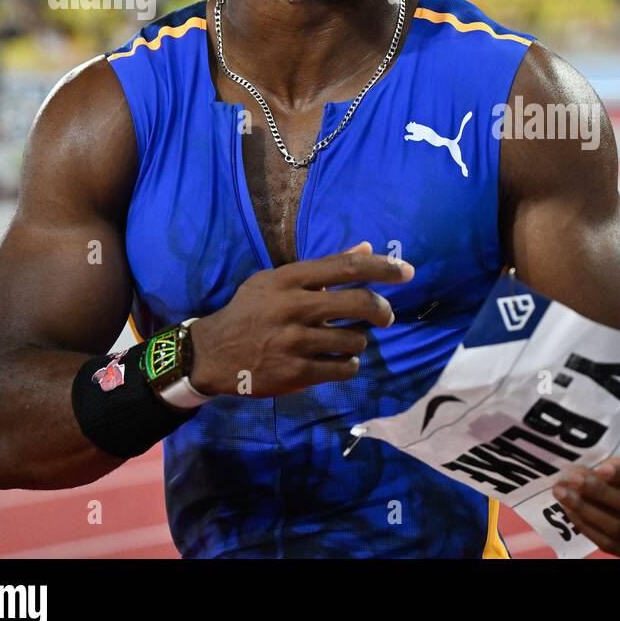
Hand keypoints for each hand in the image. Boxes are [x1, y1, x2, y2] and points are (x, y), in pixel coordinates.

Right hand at [189, 242, 412, 396]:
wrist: (212, 354)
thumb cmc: (252, 311)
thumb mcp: (278, 281)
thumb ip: (324, 267)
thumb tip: (367, 247)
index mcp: (289, 279)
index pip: (346, 266)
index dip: (382, 268)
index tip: (407, 272)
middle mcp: (292, 307)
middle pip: (359, 303)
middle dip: (382, 310)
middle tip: (385, 316)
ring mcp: (294, 342)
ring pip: (355, 339)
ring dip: (358, 340)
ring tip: (345, 340)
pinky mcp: (295, 373)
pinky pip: (343, 367)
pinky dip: (349, 364)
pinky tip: (338, 360)